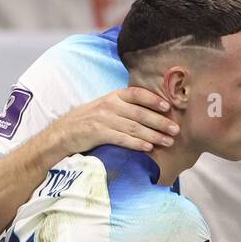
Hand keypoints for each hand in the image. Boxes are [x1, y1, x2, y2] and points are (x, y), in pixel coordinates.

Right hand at [48, 87, 177, 156]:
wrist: (64, 132)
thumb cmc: (91, 120)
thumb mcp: (108, 107)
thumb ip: (127, 107)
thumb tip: (155, 113)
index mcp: (114, 96)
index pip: (137, 93)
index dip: (153, 100)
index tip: (168, 107)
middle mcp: (110, 105)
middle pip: (140, 113)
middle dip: (160, 122)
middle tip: (176, 130)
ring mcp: (103, 119)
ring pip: (134, 127)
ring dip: (153, 135)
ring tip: (168, 142)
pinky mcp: (98, 133)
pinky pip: (121, 139)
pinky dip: (136, 143)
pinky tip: (148, 148)